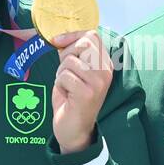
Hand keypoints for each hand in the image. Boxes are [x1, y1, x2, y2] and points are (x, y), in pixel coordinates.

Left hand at [50, 29, 112, 153]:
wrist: (74, 129)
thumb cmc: (71, 99)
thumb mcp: (75, 71)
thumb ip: (74, 54)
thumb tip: (59, 38)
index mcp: (105, 64)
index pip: (92, 36)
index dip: (72, 35)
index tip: (57, 41)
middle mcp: (106, 71)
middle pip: (83, 44)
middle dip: (66, 55)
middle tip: (65, 72)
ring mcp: (99, 82)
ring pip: (70, 61)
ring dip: (61, 73)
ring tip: (67, 87)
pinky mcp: (88, 93)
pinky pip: (64, 76)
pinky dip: (60, 84)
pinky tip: (67, 95)